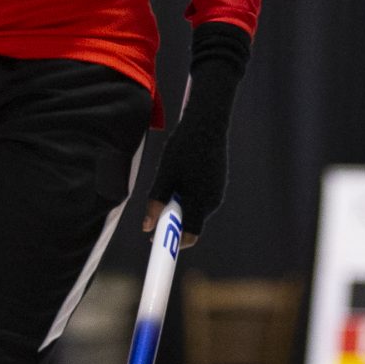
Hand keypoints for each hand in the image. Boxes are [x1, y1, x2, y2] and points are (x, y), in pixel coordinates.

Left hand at [143, 23, 250, 244]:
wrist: (208, 121)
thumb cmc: (185, 146)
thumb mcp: (166, 174)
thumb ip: (156, 201)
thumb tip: (147, 226)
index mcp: (201, 202)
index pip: (189, 235)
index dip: (172, 242)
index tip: (154, 242)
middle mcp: (213, 200)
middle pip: (190, 221)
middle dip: (172, 218)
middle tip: (156, 203)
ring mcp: (217, 191)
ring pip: (194, 207)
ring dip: (179, 203)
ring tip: (170, 177)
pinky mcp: (217, 181)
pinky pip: (200, 196)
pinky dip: (187, 193)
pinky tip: (181, 171)